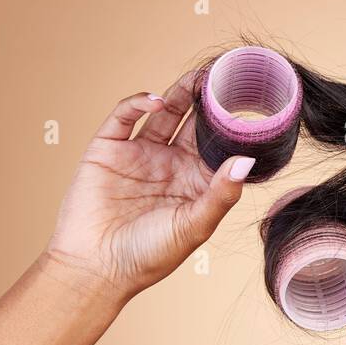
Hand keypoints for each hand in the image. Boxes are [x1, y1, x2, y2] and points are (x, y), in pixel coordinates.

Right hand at [43, 68, 256, 303]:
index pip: (217, 146)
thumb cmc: (148, 256)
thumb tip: (247, 161)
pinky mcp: (108, 148)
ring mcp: (139, 155)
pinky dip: (139, 103)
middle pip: (193, 123)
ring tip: (198, 79)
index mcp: (193, 184)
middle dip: (208, 101)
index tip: (249, 104)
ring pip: (163, 114)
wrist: (96, 267)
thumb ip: (221, 194)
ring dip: (179, 94)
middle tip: (225, 77)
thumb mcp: (194, 226)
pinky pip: (125, 116)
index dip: (231, 125)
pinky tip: (157, 102)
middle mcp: (168, 166)